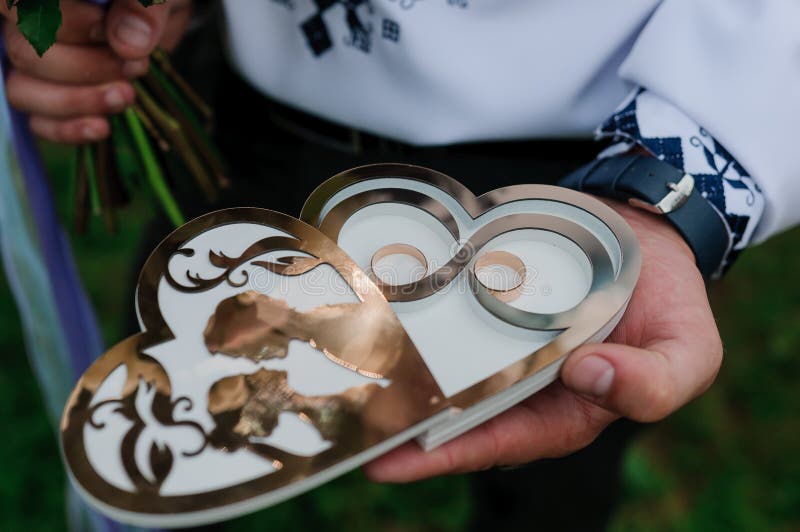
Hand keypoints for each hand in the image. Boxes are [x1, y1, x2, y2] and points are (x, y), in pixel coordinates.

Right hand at [1, 0, 191, 143]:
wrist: (158, 18)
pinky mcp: (48, 97)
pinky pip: (38, 122)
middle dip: (86, 68)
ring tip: (126, 95)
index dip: (61, 24)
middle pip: (25, 54)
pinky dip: (69, 129)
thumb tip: (127, 45)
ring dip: (79, 101)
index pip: (14, 3)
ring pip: (23, 91)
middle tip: (134, 66)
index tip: (103, 30)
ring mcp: (32, 62)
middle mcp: (23, 24)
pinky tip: (102, 128)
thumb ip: (142, 6)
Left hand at [364, 199, 722, 481]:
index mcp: (562, 409)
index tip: (390, 462)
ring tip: (338, 377)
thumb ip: (653, 383)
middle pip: (451, 408)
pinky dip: (408, 315)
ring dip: (392, 371)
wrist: (644, 227)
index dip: (445, 456)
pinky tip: (368, 312)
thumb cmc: (668, 300)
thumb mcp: (687, 352)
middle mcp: (518, 378)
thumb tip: (587, 376)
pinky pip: (441, 310)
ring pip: (437, 361)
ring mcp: (493, 334)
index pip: (498, 441)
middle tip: (343, 424)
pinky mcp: (479, 294)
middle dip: (398, 421)